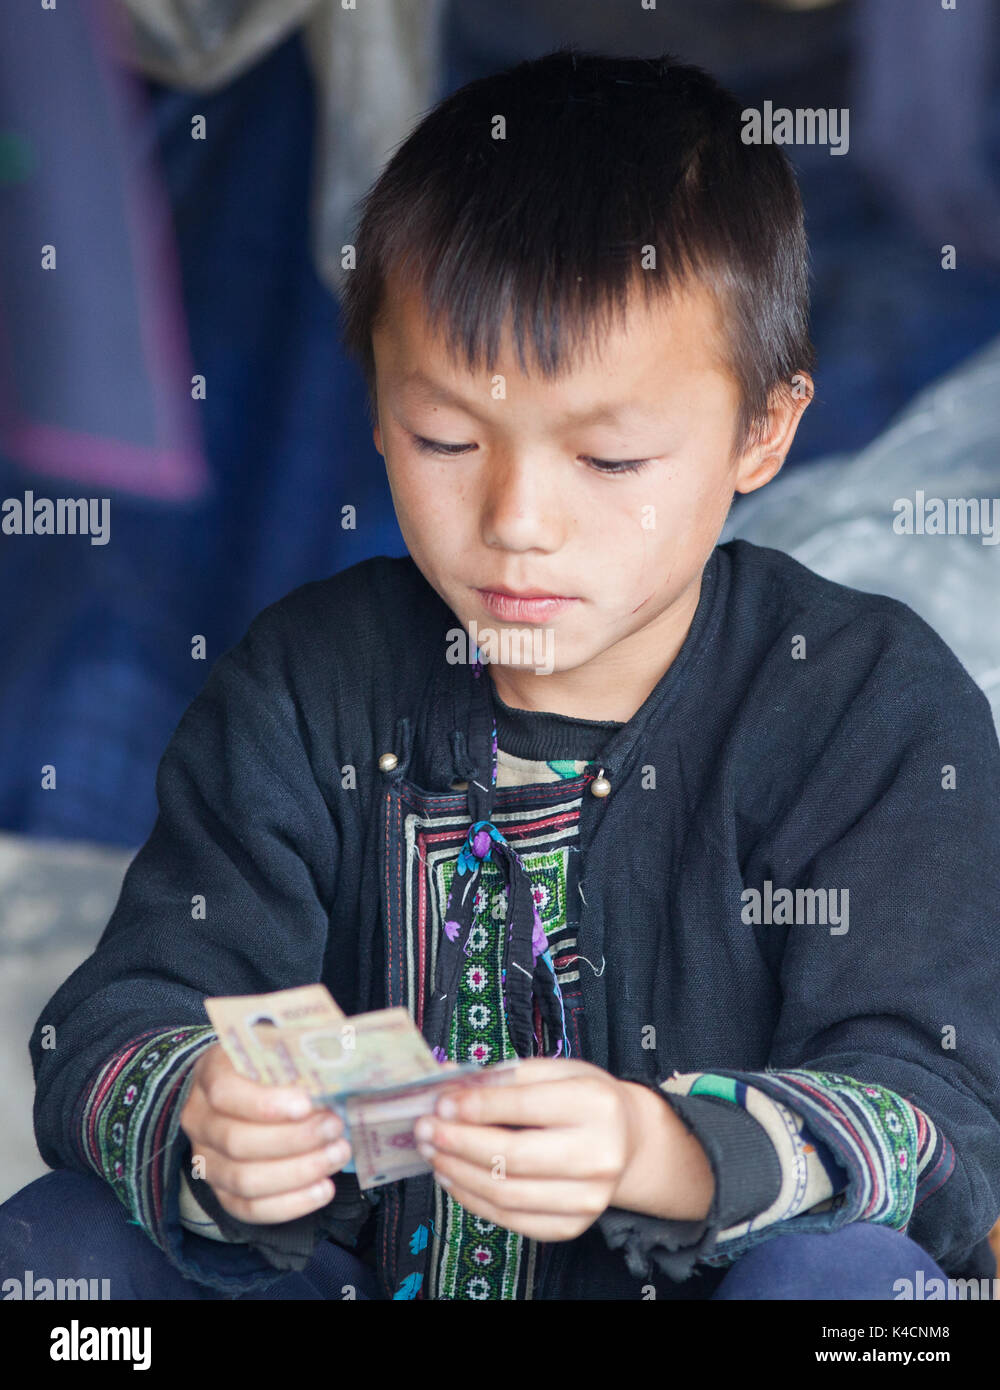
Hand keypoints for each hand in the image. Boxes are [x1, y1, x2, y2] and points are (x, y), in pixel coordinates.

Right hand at [179, 1042, 350, 1224]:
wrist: (241, 1088)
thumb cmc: (268, 1064)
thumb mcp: (276, 1045)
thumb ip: (297, 1054)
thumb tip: (339, 1063)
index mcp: (210, 1074)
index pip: (225, 1092)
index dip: (265, 1103)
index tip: (307, 1103)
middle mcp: (199, 1120)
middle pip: (238, 1142)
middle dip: (294, 1139)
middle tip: (335, 1127)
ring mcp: (206, 1160)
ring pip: (245, 1180)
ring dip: (299, 1172)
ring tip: (337, 1155)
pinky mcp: (221, 1192)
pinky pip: (250, 1209)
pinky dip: (291, 1204)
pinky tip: (323, 1189)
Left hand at [411, 1057, 700, 1241]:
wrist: (626, 1139)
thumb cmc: (582, 1098)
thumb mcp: (555, 1072)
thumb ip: (503, 1078)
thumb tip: (447, 1086)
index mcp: (595, 1105)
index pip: (525, 1106)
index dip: (477, 1106)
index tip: (440, 1103)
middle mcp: (599, 1155)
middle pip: (512, 1157)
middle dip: (458, 1143)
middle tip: (423, 1129)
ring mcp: (589, 1198)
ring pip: (506, 1193)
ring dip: (458, 1173)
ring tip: (432, 1153)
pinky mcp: (573, 1226)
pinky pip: (512, 1220)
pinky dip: (474, 1200)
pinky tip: (453, 1177)